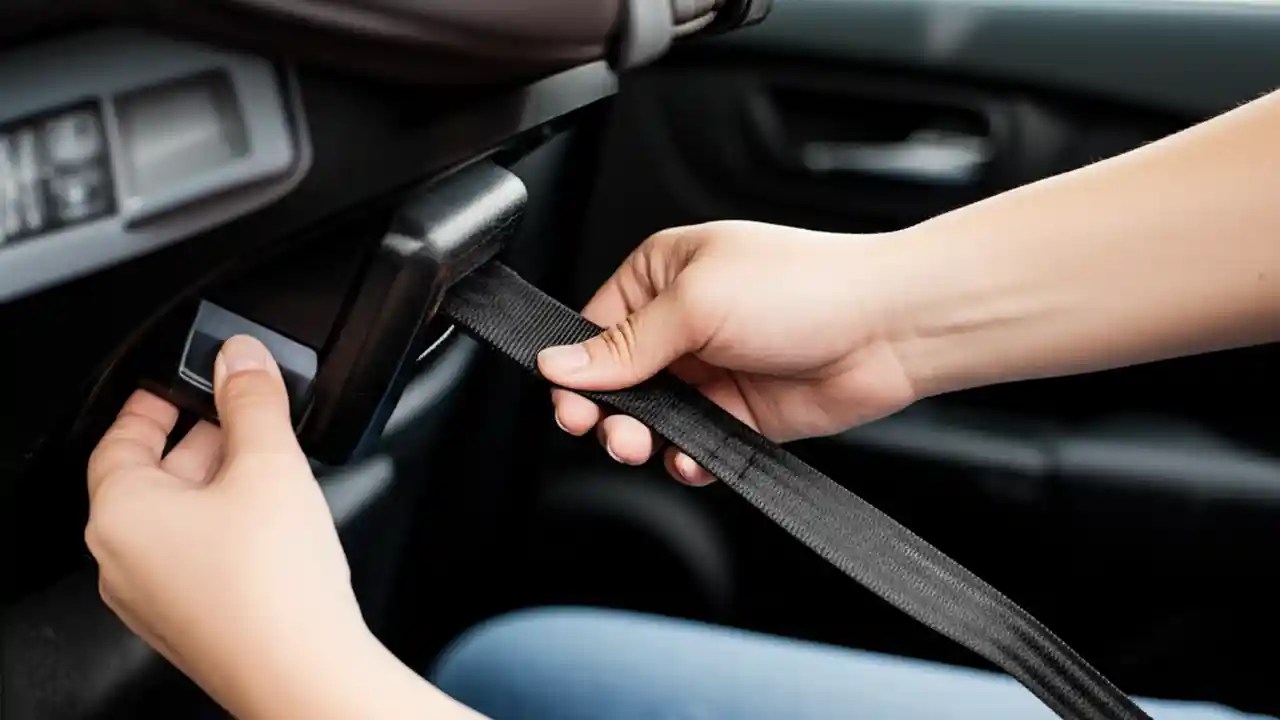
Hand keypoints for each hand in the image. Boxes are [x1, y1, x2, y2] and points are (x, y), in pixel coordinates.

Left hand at [86, 336, 473, 718]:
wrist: (302, 671)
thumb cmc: (273, 584)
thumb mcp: (269, 463)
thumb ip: (253, 400)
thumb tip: (241, 358)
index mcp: (121, 514)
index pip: (121, 437)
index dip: (155, 401)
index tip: (182, 380)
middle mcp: (123, 559)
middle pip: (153, 475)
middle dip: (204, 438)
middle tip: (248, 411)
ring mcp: (154, 596)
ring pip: (179, 517)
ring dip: (221, 482)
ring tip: (274, 463)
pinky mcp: (189, 620)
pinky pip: (196, 555)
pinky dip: (227, 525)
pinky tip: (275, 519)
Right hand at [538, 220, 918, 485]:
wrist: (888, 328)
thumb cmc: (804, 287)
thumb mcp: (695, 303)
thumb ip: (625, 344)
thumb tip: (560, 363)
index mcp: (661, 276)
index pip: (594, 330)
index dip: (577, 371)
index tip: (571, 403)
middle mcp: (682, 323)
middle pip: (616, 382)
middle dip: (605, 413)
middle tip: (610, 432)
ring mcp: (712, 371)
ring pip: (653, 420)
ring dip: (643, 440)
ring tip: (646, 447)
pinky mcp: (740, 413)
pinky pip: (696, 445)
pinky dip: (688, 458)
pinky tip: (694, 458)